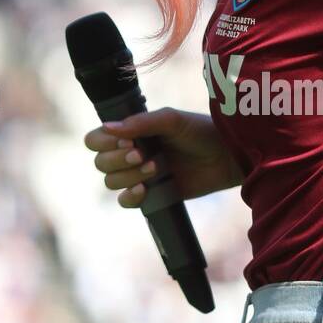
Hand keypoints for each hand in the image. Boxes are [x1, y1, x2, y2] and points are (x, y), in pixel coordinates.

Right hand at [83, 108, 243, 207]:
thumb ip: (140, 123)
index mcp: (131, 132)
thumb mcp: (171, 120)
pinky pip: (125, 202)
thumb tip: (107, 127)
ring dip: (129, 176)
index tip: (128, 141)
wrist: (227, 156)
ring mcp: (139, 175)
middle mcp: (130, 153)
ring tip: (155, 168)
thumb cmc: (200, 131)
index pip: (95, 139)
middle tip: (142, 154)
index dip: (103, 143)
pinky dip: (130, 196)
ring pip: (111, 182)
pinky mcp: (152, 195)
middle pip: (100, 163)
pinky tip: (145, 189)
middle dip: (118, 160)